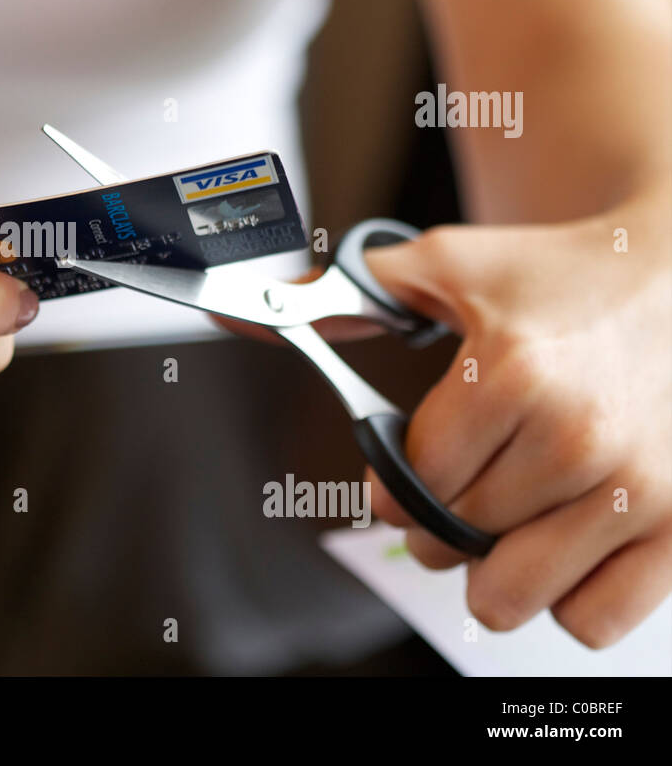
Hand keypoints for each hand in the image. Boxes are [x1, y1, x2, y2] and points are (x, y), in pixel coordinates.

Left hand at [361, 211, 670, 647]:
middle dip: (436, 521)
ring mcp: (639, 489)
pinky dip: (565, 598)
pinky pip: (594, 618)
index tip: (399, 473)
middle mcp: (579, 438)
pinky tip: (559, 544)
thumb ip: (346, 294)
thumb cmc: (554, 275)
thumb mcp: (445, 266)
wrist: (670, 272)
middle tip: (460, 483)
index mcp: (513, 375)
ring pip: (513, 593)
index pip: (412, 483)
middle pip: (455, 539)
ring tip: (505, 517)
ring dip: (492, 569)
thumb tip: (254, 315)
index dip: (392, 483)